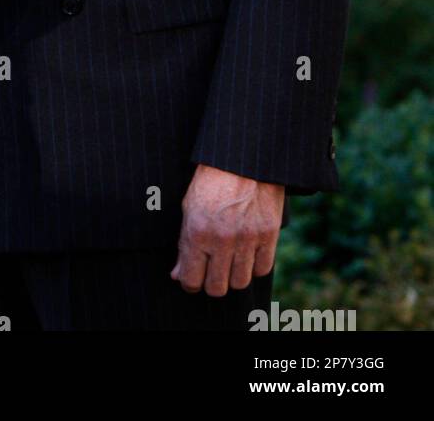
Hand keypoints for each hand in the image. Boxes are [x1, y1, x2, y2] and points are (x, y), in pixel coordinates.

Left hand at [171, 164, 283, 294]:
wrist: (242, 159)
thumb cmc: (210, 180)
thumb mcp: (188, 206)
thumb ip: (184, 243)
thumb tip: (178, 274)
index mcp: (197, 232)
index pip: (191, 279)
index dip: (189, 283)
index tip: (191, 278)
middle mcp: (222, 240)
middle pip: (217, 288)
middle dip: (211, 283)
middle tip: (210, 271)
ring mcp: (248, 239)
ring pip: (240, 282)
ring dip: (233, 275)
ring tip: (228, 260)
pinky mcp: (269, 235)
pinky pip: (262, 269)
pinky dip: (254, 266)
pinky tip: (246, 253)